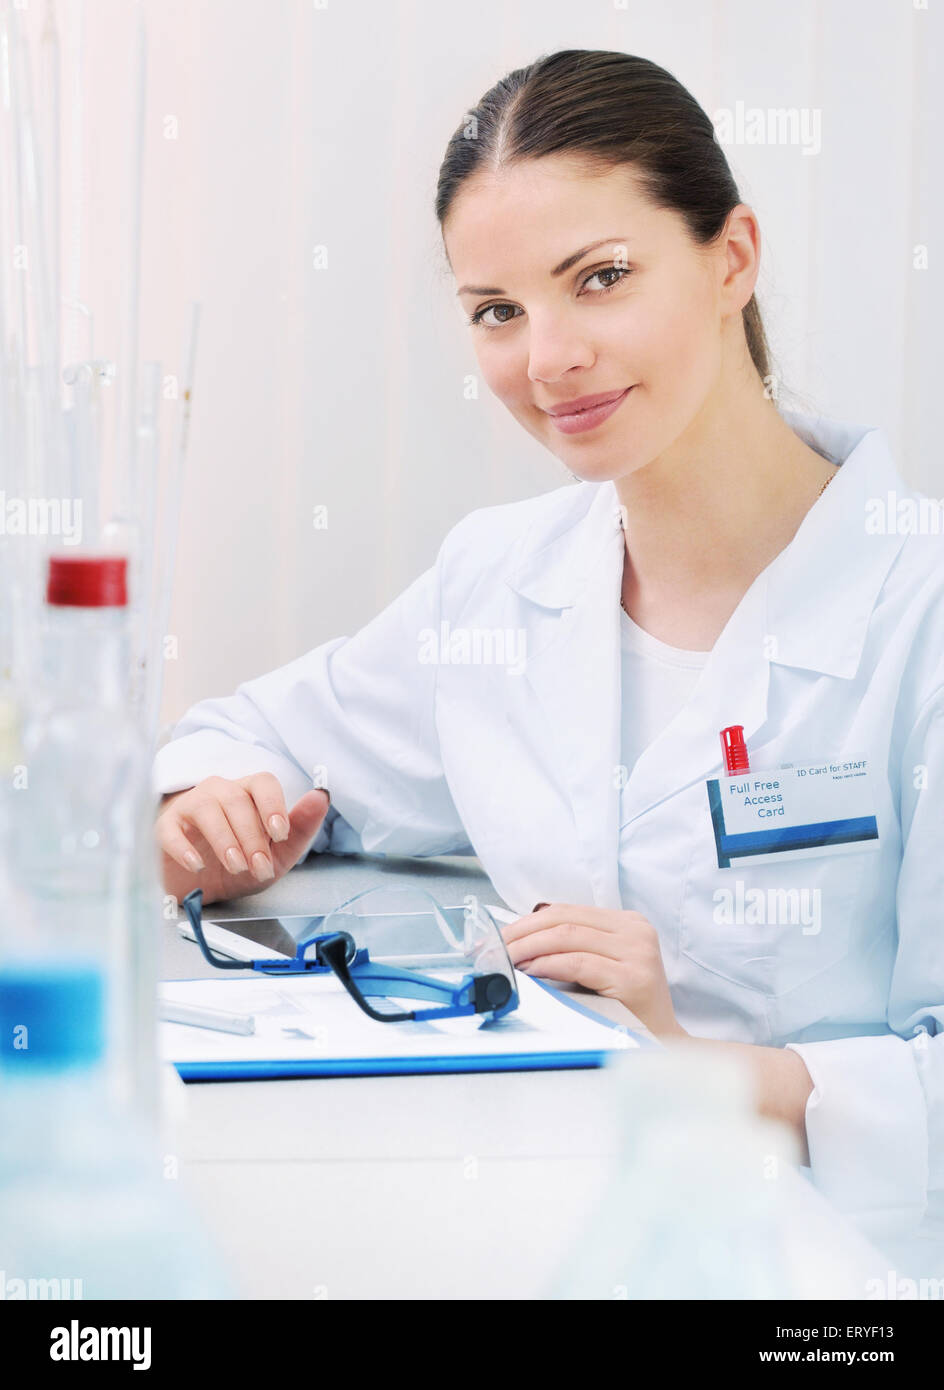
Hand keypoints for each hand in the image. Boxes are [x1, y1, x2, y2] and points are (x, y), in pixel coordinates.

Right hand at [156, 773, 330, 905]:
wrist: (197, 886)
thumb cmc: (238, 864)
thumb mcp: (276, 855)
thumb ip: (300, 829)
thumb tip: (322, 796)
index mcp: (249, 793)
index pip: (264, 782)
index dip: (273, 806)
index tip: (280, 835)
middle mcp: (219, 792)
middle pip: (237, 799)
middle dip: (252, 836)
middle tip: (259, 868)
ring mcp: (189, 806)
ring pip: (208, 808)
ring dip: (226, 840)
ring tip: (236, 867)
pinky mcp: (165, 827)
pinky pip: (170, 830)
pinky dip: (184, 847)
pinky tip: (197, 864)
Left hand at [501, 901, 686, 1039]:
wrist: (662, 1043)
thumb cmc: (626, 1008)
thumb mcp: (601, 965)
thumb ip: (572, 948)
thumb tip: (516, 943)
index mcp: (628, 923)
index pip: (565, 911)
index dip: (524, 923)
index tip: (497, 938)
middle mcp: (636, 931)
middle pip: (563, 920)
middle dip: (520, 933)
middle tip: (492, 949)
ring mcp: (639, 953)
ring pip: (567, 937)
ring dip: (528, 948)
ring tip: (506, 961)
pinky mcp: (634, 978)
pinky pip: (578, 963)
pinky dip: (548, 964)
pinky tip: (530, 972)